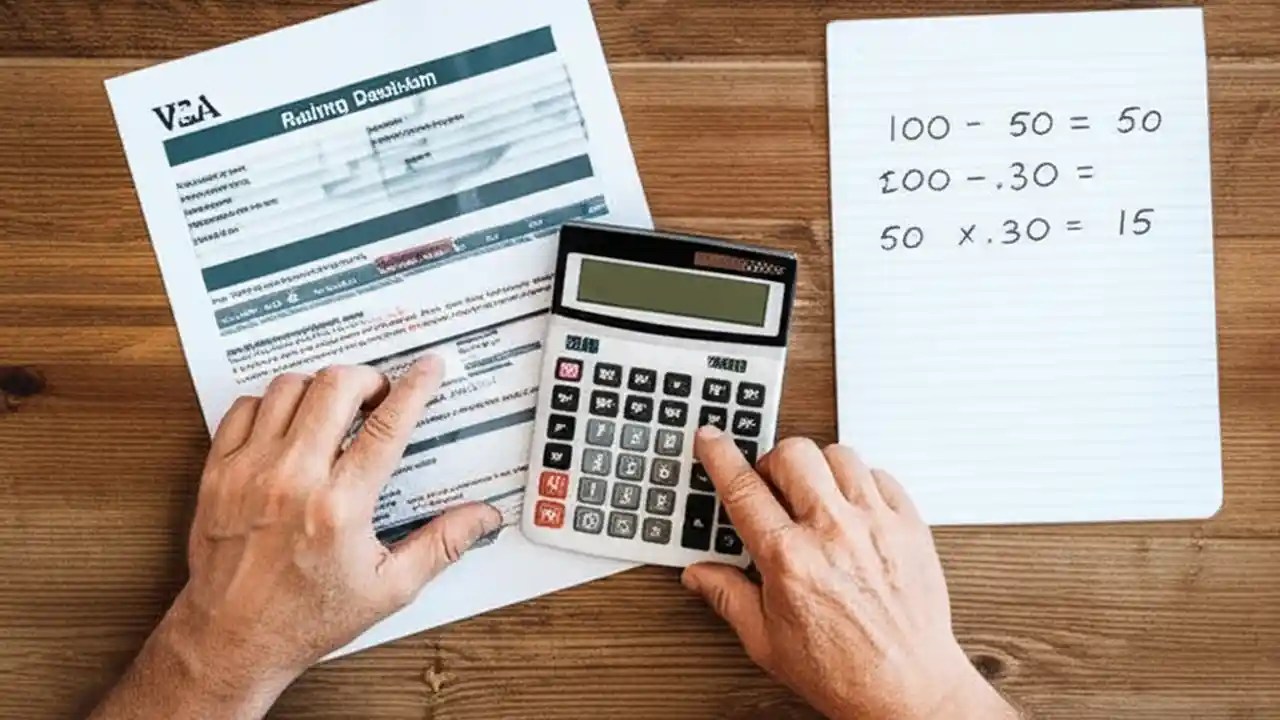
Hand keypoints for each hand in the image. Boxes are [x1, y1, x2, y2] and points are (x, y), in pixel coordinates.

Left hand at [91, 358, 501, 719]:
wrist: (233, 639)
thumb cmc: (308, 617)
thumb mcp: (389, 589)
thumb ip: (441, 544)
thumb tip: (484, 516)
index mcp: (340, 507)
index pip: (387, 425)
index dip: (415, 388)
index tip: (429, 367)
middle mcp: (293, 479)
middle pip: (335, 387)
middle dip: (367, 378)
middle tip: (378, 394)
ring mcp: (249, 472)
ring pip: (288, 388)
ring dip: (320, 388)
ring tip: (334, 408)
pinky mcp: (218, 473)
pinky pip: (243, 408)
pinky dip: (270, 404)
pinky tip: (288, 424)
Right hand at [682, 429, 1017, 719]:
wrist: (907, 689)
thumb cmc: (842, 671)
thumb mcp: (766, 641)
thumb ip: (728, 597)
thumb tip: (699, 575)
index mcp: (790, 560)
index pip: (743, 489)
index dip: (720, 456)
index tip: (711, 439)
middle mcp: (833, 533)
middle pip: (793, 454)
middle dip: (774, 462)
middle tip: (773, 487)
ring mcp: (876, 525)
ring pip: (839, 454)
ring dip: (819, 468)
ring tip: (815, 496)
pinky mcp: (910, 526)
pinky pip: (881, 475)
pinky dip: (861, 482)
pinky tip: (853, 508)